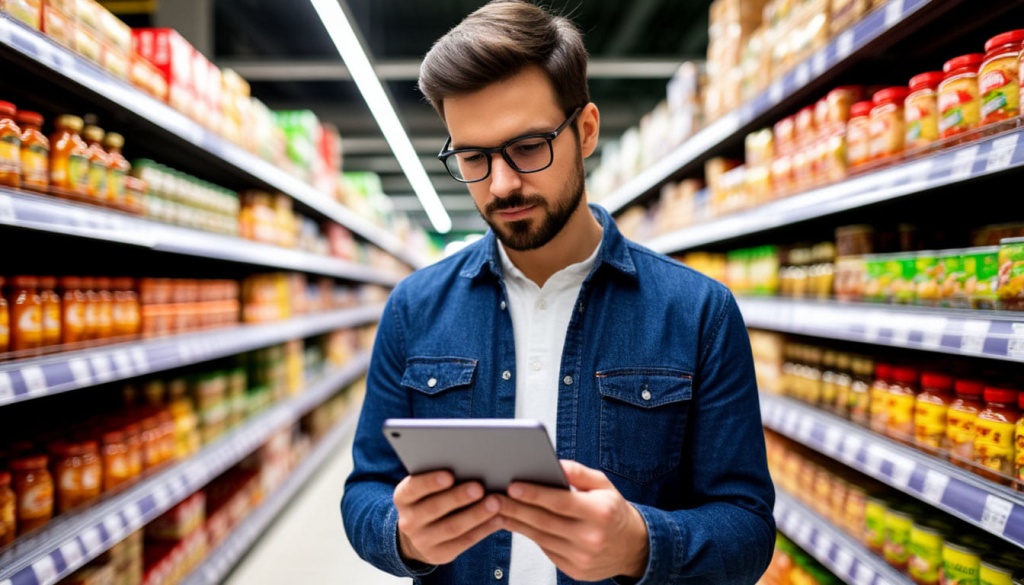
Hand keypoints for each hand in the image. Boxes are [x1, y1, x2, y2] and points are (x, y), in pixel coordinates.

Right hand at [394, 471, 502, 565]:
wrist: (418, 536)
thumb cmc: (429, 500)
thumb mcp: (425, 489)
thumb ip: (440, 477)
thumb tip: (469, 463)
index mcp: (403, 497)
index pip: (413, 488)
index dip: (430, 482)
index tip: (449, 475)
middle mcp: (409, 520)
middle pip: (434, 508)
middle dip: (458, 497)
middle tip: (479, 487)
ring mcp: (422, 540)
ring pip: (452, 527)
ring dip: (476, 514)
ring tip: (495, 502)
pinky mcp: (439, 555)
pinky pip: (464, 541)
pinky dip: (483, 529)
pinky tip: (498, 518)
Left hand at [496, 460, 649, 580]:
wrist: (632, 547)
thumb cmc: (613, 511)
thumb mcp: (603, 485)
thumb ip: (578, 472)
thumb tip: (554, 462)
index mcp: (600, 513)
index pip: (561, 502)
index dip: (535, 494)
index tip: (513, 485)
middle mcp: (591, 538)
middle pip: (545, 521)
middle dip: (516, 508)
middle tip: (494, 497)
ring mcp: (582, 557)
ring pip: (540, 538)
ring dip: (516, 523)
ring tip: (498, 509)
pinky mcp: (574, 570)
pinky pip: (545, 550)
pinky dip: (528, 536)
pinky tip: (515, 523)